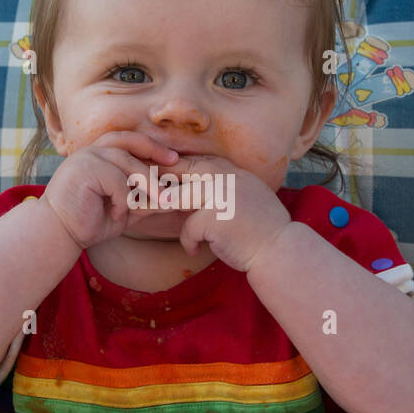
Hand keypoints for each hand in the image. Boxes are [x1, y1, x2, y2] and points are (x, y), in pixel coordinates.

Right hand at [41, 131, 178, 249]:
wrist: (58, 234)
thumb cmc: (89, 221)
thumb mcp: (124, 208)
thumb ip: (144, 199)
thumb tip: (174, 198)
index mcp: (98, 155)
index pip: (128, 140)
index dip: (151, 146)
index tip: (173, 158)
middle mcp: (91, 151)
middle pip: (130, 146)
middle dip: (154, 157)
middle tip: (174, 169)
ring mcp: (85, 158)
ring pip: (127, 164)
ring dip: (147, 184)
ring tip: (161, 201)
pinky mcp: (83, 170)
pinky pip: (116, 181)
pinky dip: (122, 200)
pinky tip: (116, 214)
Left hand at [157, 155, 290, 271]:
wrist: (279, 250)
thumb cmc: (254, 229)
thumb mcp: (231, 200)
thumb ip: (206, 191)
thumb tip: (169, 192)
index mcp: (227, 168)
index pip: (186, 162)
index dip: (161, 171)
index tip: (145, 184)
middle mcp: (224, 174)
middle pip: (174, 172)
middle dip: (151, 185)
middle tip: (134, 200)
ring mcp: (220, 193)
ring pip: (175, 198)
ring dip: (159, 209)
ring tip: (146, 217)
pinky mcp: (216, 215)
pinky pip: (188, 228)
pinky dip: (189, 242)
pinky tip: (195, 250)